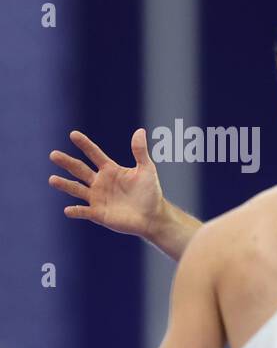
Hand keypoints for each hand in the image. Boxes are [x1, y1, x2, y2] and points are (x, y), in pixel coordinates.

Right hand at [49, 129, 165, 237]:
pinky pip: (84, 211)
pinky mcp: (98, 213)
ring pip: (77, 189)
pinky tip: (68, 210)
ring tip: (52, 179)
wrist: (153, 217)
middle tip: (53, 155)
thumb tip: (140, 131)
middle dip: (67, 162)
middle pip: (79, 169)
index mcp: (110, 170)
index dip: (85, 144)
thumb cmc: (150, 192)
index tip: (73, 134)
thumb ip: (140, 151)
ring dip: (65, 185)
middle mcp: (100, 182)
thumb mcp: (147, 170)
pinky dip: (76, 211)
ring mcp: (97, 198)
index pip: (94, 154)